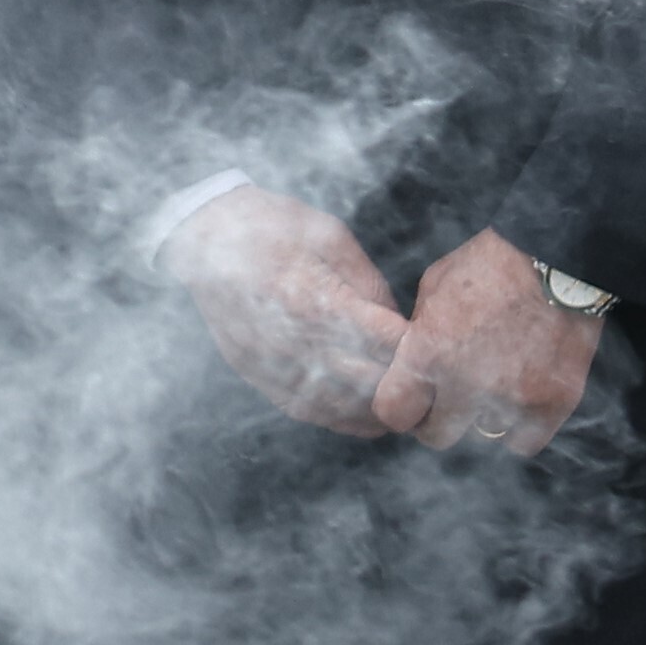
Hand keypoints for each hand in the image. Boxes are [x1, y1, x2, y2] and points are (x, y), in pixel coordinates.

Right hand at [167, 186, 410, 436]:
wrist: (204, 232)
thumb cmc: (273, 226)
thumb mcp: (333, 239)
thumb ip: (369, 287)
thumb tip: (397, 328)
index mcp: (314, 298)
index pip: (384, 343)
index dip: (418, 351)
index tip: (441, 351)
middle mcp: (291, 339)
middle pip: (366, 383)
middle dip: (404, 387)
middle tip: (433, 387)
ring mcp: (269, 361)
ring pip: (338, 406)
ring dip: (375, 411)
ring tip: (406, 408)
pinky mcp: (254, 371)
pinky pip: (304, 409)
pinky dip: (339, 418)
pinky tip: (363, 416)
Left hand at [371, 230, 601, 454]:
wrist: (554, 260)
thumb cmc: (486, 266)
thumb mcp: (432, 290)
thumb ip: (418, 336)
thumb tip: (409, 368)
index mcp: (427, 354)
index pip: (393, 414)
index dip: (400, 409)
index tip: (411, 400)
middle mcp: (466, 384)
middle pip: (436, 436)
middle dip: (437, 419)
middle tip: (450, 399)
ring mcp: (513, 398)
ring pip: (479, 441)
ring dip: (478, 422)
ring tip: (486, 395)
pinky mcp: (553, 404)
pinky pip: (523, 443)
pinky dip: (518, 429)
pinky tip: (516, 403)